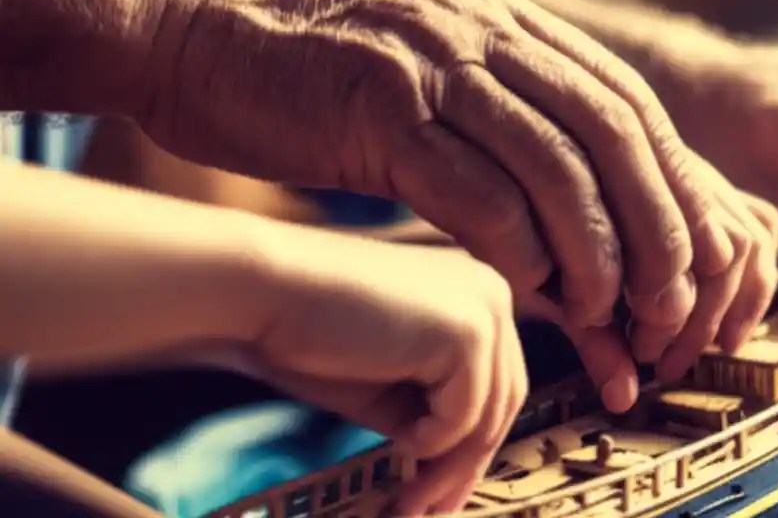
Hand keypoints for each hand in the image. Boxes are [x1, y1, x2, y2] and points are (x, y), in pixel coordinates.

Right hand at [139, 0, 775, 402]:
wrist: (188, 24)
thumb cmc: (308, 63)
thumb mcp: (425, 55)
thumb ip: (498, 99)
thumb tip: (573, 189)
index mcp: (504, 15)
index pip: (622, 99)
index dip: (669, 180)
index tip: (690, 251)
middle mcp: (481, 27)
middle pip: (610, 129)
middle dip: (654, 220)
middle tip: (670, 295)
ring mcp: (432, 62)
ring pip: (554, 161)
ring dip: (595, 246)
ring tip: (608, 308)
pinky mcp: (377, 108)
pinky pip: (474, 187)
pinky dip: (519, 246)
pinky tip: (534, 290)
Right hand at [240, 226, 524, 514]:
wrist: (264, 292)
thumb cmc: (312, 335)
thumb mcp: (390, 384)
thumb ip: (433, 411)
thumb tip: (460, 472)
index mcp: (477, 294)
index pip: (496, 381)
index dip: (473, 445)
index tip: (441, 497)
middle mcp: (494, 292)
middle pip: (504, 399)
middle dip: (464, 465)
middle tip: (426, 513)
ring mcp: (486, 308)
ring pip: (489, 413)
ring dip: (448, 468)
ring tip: (409, 505)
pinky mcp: (468, 331)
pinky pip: (466, 414)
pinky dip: (433, 441)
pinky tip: (399, 441)